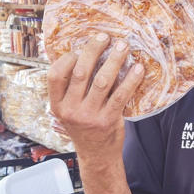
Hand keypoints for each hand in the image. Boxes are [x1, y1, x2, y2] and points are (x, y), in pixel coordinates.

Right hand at [47, 33, 144, 155]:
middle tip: (104, 36)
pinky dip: (130, 79)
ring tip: (123, 46)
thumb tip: (82, 54)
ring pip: (102, 81)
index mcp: (57, 105)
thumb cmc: (84, 127)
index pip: (55, 75)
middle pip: (80, 72)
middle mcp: (70, 110)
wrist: (97, 156)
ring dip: (114, 60)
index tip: (80, 47)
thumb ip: (71, 89)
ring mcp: (89, 116)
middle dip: (93, 50)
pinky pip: (121, 95)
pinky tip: (138, 68)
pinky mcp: (108, 121)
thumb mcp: (69, 111)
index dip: (67, 57)